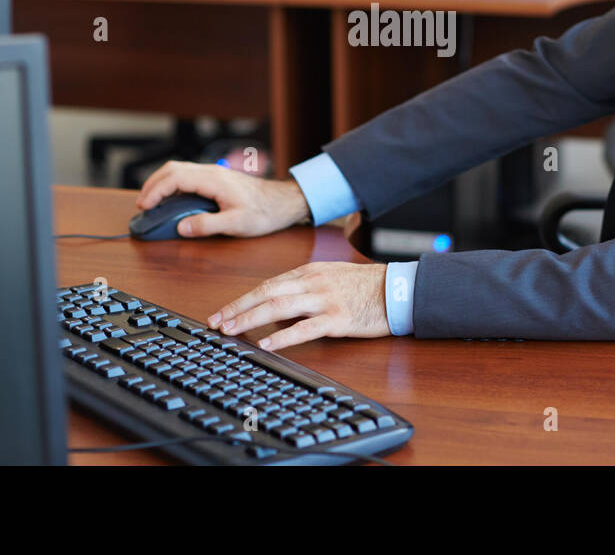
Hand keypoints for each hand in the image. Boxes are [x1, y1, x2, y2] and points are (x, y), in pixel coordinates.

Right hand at [137, 160, 311, 237]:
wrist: (283, 202)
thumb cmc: (264, 212)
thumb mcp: (237, 223)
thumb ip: (208, 225)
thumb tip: (182, 227)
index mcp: (213, 179)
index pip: (175, 178)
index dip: (155, 191)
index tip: (144, 206)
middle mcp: (211, 172)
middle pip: (172, 169)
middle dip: (152, 185)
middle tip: (142, 205)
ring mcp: (213, 173)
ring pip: (179, 171)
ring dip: (161, 183)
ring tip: (151, 202)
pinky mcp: (216, 179)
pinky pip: (188, 177)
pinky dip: (172, 186)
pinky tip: (171, 200)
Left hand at [207, 262, 389, 351]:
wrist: (397, 289)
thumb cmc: (365, 287)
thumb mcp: (330, 280)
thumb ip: (302, 291)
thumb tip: (276, 312)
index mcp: (309, 272)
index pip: (267, 284)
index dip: (242, 299)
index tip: (223, 312)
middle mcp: (313, 282)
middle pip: (266, 293)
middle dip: (237, 308)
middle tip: (216, 323)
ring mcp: (325, 299)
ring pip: (278, 306)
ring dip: (250, 319)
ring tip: (231, 331)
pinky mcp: (338, 318)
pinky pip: (304, 327)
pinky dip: (282, 336)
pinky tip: (266, 342)